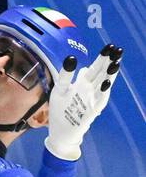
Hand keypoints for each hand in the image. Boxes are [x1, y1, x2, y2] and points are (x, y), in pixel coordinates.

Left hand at [44, 44, 122, 160]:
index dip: (102, 58)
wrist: (59, 131)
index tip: (110, 46)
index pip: (94, 67)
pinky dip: (102, 92)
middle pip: (101, 73)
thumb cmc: (60, 110)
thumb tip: (75, 60)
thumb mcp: (60, 89)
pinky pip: (99, 100)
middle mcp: (89, 90)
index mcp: (82, 83)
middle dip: (109, 62)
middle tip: (118, 49)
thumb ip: (66, 76)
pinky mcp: (91, 110)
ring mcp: (92, 99)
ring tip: (115, 63)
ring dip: (109, 75)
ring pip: (103, 85)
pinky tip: (105, 83)